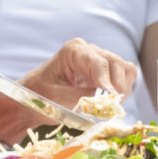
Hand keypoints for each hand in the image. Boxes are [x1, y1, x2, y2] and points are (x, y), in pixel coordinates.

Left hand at [20, 38, 137, 113]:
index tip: (111, 99)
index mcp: (74, 51)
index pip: (99, 63)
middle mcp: (90, 51)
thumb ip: (84, 96)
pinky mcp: (105, 73)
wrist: (32, 101)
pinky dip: (122, 90)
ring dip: (122, 89)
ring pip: (125, 69)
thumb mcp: (58, 97)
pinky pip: (125, 77)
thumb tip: (108, 98)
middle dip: (116, 87)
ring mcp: (99, 60)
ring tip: (109, 105)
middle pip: (116, 64)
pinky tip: (109, 102)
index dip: (107, 82)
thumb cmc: (39, 97)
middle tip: (110, 107)